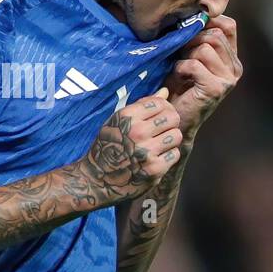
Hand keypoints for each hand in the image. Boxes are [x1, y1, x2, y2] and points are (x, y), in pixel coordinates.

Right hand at [76, 88, 182, 204]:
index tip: (159, 115)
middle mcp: (137, 132)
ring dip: (170, 139)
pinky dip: (168, 155)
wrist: (96, 180)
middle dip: (170, 122)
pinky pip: (175, 154)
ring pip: (176, 135)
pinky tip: (158, 157)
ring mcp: (147, 151)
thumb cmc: (107, 147)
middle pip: (173, 117)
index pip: (160, 102)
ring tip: (160, 143)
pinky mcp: (155, 169)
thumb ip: (142, 106)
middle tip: (163, 130)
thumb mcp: (117, 122)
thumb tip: (165, 91)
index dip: (163, 107)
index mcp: (127, 117)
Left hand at [163, 14, 241, 138]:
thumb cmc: (179, 87)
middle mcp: (235, 68)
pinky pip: (195, 64)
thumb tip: (192, 13)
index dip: (208, 21)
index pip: (228, 25)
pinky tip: (178, 77)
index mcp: (232, 58)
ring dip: (185, 54)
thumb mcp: (191, 57)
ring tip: (179, 67)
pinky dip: (180, 68)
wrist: (176, 119)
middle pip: (214, 34)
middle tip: (179, 52)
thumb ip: (197, 39)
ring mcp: (228, 79)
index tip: (189, 28)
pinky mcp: (216, 88)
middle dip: (192, 39)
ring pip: (205, 47)